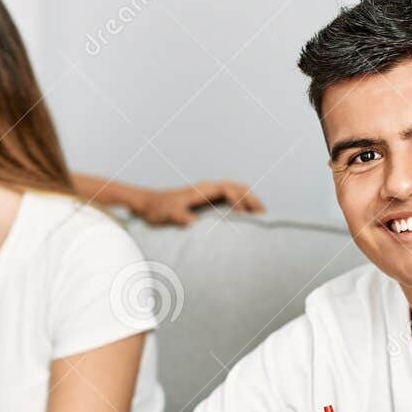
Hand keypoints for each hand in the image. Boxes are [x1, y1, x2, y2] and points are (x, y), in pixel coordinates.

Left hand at [133, 180, 263, 226]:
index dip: (239, 201)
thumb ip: (178, 217)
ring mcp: (209, 193)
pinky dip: (243, 205)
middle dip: (253, 201)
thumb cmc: (156, 209)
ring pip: (237, 191)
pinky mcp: (208, 200)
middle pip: (239, 187)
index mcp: (202, 190)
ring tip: (261, 218)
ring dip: (250, 202)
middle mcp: (208, 188)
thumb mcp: (166, 214)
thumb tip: (193, 223)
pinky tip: (247, 219)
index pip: (228, 189)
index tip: (244, 217)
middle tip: (264, 216)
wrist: (147, 204)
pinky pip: (231, 198)